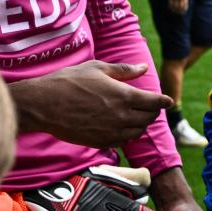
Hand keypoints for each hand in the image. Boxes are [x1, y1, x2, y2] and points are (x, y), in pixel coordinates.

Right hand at [9, 61, 172, 147]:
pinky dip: (127, 135)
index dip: (163, 101)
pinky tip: (121, 127)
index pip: (154, 102)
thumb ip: (124, 71)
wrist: (44, 105)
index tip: (167, 101)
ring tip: (135, 116)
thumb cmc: (69, 81)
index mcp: (123, 96)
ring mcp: (111, 132)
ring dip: (140, 124)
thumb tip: (143, 68)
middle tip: (149, 106)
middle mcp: (121, 116)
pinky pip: (122, 141)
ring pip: (137, 132)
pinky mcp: (101, 142)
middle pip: (148, 119)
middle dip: (152, 112)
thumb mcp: (97, 68)